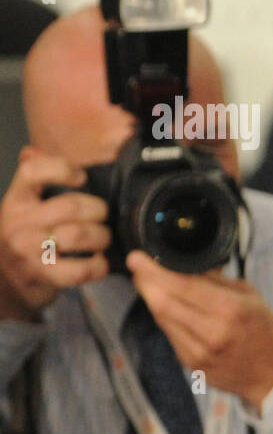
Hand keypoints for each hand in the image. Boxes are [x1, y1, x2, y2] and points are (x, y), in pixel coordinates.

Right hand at [0, 147, 110, 320]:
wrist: (6, 283)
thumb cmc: (25, 239)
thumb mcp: (24, 208)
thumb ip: (33, 180)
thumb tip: (31, 151)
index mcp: (16, 200)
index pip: (33, 171)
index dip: (62, 168)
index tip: (81, 178)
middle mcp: (17, 222)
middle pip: (71, 206)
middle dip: (98, 210)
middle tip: (103, 217)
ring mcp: (27, 251)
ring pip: (79, 235)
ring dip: (102, 237)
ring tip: (103, 239)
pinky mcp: (41, 276)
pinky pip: (81, 269)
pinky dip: (99, 266)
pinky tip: (100, 262)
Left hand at [125, 251, 272, 410]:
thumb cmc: (265, 330)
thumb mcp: (250, 296)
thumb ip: (216, 281)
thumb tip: (185, 264)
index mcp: (232, 310)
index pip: (183, 286)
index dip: (155, 271)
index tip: (139, 258)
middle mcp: (213, 332)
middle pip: (164, 303)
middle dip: (146, 282)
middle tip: (137, 266)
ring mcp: (199, 351)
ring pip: (162, 319)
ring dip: (152, 298)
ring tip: (149, 283)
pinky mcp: (191, 363)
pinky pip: (170, 334)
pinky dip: (164, 317)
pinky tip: (167, 306)